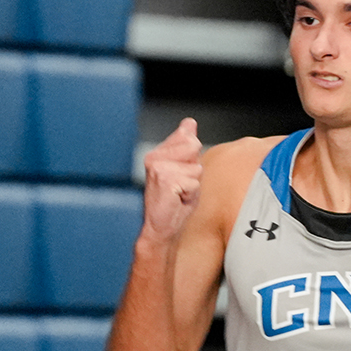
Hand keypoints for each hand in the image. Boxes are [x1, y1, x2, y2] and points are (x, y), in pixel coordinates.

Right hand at [141, 117, 202, 241]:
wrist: (161, 229)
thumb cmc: (173, 203)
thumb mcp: (184, 170)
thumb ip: (186, 146)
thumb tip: (189, 122)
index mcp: (158, 152)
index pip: (189, 138)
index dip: (193, 160)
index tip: (180, 176)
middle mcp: (154, 156)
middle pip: (194, 147)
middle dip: (195, 170)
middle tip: (181, 186)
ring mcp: (158, 166)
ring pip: (196, 167)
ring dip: (193, 184)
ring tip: (179, 194)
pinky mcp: (165, 179)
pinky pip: (194, 182)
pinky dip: (191, 194)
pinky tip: (177, 200)